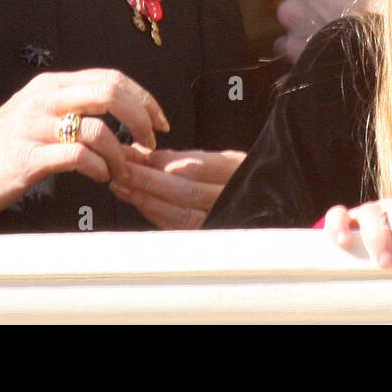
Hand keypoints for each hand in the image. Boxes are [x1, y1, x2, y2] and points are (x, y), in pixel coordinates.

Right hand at [0, 69, 169, 216]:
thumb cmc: (9, 144)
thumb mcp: (40, 110)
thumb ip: (76, 103)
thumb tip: (125, 108)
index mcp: (52, 84)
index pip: (111, 78)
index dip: (143, 98)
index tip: (160, 120)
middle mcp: (45, 98)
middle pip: (110, 93)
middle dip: (141, 119)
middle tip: (150, 142)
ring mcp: (35, 126)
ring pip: (98, 129)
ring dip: (120, 154)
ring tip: (121, 170)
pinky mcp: (29, 157)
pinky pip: (78, 157)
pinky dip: (99, 168)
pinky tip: (101, 176)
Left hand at [111, 147, 246, 228]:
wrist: (271, 207)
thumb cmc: (245, 181)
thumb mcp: (226, 161)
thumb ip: (191, 158)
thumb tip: (149, 155)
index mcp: (239, 171)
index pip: (195, 167)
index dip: (163, 163)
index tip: (136, 154)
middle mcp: (234, 198)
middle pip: (184, 191)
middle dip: (147, 180)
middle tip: (121, 169)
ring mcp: (223, 221)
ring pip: (180, 214)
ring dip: (146, 199)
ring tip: (122, 186)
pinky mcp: (211, 238)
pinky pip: (179, 229)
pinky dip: (156, 215)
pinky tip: (139, 203)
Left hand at [273, 0, 382, 62]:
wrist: (384, 41)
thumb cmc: (377, 1)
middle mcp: (290, 8)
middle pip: (294, 10)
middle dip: (310, 14)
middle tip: (336, 20)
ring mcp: (292, 39)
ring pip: (291, 39)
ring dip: (305, 41)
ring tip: (331, 47)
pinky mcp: (298, 65)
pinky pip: (294, 70)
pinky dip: (304, 69)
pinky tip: (317, 73)